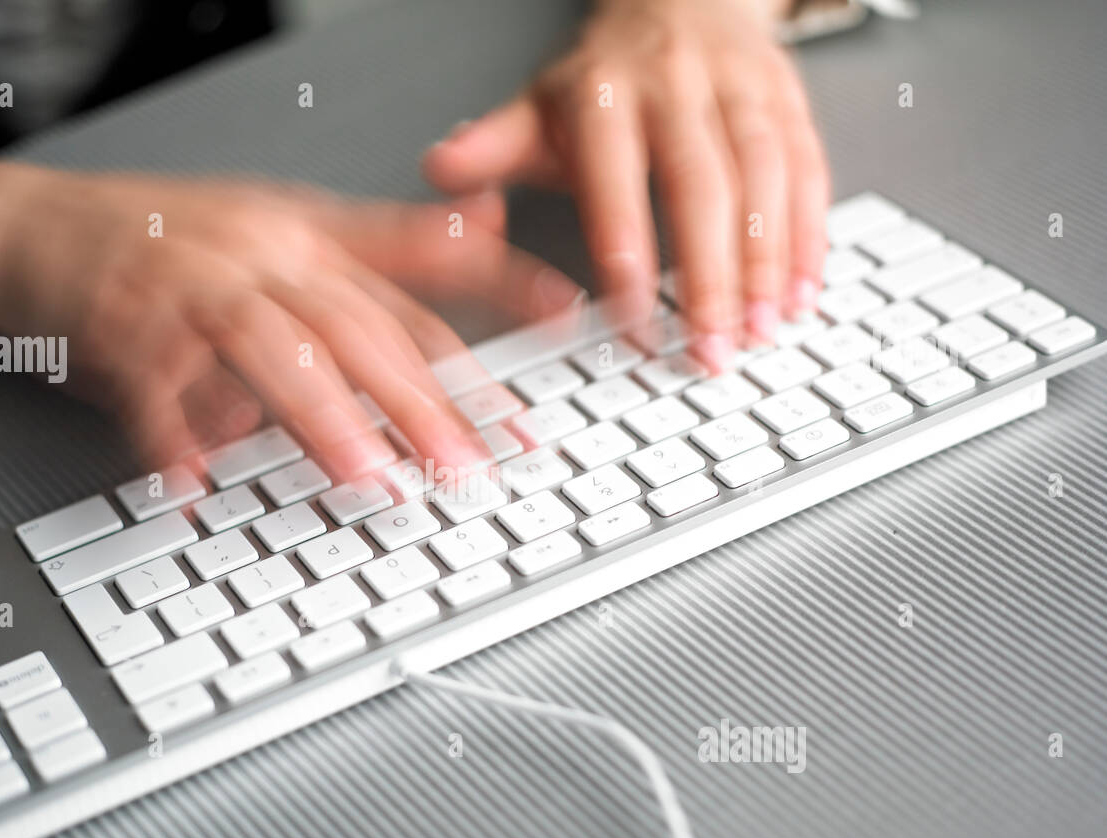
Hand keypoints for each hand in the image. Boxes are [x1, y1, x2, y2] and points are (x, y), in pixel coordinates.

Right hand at [0, 163, 581, 479]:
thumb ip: (381, 249)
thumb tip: (482, 231)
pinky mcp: (119, 324)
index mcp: (307, 238)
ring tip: (367, 477)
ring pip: (270, 348)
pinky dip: (172, 438)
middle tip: (467, 464)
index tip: (560, 320)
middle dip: (419, 400)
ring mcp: (190, 287)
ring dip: (320, 418)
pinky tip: (194, 486)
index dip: (493, 296)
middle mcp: (261, 256)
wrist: (36, 226)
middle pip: (355, 326)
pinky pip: (152, 388)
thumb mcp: (282, 232)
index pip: (413, 277)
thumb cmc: (171, 243)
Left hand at [423, 0, 829, 371]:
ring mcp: (740, 89)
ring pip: (764, 177)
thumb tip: (440, 169)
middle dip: (711, 275)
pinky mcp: (788, 99)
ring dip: (768, 262)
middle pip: (700, 185)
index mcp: (606, 94)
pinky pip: (808, 168)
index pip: (615, 176)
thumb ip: (492, 147)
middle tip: (710, 348)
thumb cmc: (603, 76)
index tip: (635, 317)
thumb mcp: (536, 106)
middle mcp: (677, 85)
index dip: (627, 247)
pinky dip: (810, 234)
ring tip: (762, 330)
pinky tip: (806, 288)